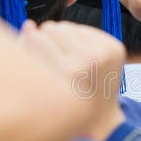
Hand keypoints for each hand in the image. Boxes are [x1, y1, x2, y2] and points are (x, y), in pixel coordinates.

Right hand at [20, 20, 125, 140]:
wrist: (98, 116)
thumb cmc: (61, 100)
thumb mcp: (38, 83)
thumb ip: (26, 53)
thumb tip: (29, 24)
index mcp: (67, 74)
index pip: (36, 38)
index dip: (30, 46)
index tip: (34, 60)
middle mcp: (89, 62)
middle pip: (52, 28)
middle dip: (48, 41)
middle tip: (54, 64)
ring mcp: (105, 54)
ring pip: (68, 26)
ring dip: (63, 40)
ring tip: (68, 62)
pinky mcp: (114, 47)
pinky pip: (85, 29)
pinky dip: (79, 41)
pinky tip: (82, 59)